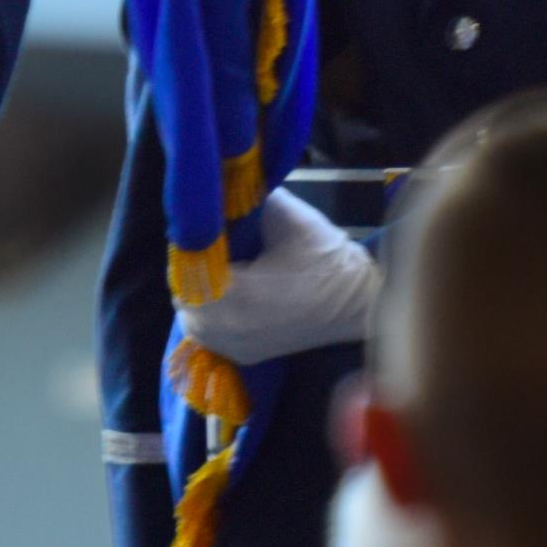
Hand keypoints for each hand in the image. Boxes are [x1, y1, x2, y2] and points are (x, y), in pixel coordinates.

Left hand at [186, 191, 380, 367]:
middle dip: (192, 274)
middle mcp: (232, 329)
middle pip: (186, 299)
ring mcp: (238, 348)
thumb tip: (217, 190)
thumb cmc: (327, 258)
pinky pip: (208, 336)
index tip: (201, 234)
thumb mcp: (289, 217)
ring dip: (197, 296)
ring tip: (215, 272)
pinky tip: (224, 296)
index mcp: (242, 294)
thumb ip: (246, 204)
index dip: (190, 252)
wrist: (360, 301)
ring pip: (192, 320)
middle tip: (206, 251)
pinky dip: (208, 316)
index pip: (190, 273)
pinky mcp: (245, 356)